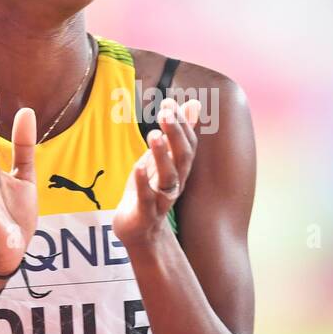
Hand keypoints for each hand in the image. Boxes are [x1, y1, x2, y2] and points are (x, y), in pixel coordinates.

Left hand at [113, 97, 201, 248]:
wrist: (140, 231)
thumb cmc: (150, 189)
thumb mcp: (162, 159)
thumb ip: (177, 134)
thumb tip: (194, 104)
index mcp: (179, 169)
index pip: (188, 144)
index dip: (181, 124)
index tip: (168, 102)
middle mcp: (176, 183)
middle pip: (182, 158)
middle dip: (176, 134)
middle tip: (165, 112)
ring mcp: (162, 200)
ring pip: (169, 179)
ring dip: (163, 156)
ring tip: (154, 135)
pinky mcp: (145, 214)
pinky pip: (147, 199)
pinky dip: (143, 183)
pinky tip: (137, 167)